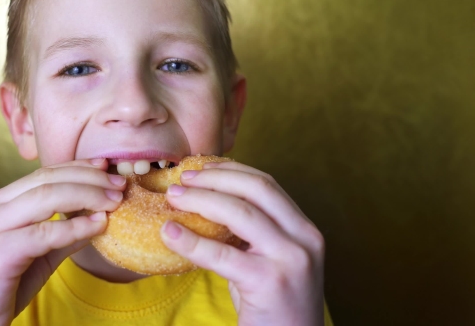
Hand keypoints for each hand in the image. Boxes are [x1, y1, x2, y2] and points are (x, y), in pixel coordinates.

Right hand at [0, 158, 124, 325]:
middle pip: (45, 180)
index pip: (40, 175)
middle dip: (87, 179)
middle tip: (118, 184)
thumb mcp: (35, 257)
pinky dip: (75, 227)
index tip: (105, 168)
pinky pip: (44, 233)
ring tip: (114, 201)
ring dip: (86, 196)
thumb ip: (61, 237)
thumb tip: (98, 219)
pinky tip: (97, 226)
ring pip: (46, 198)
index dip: (76, 168)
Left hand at [160, 161, 324, 325]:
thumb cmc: (273, 307)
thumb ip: (250, 233)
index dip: (231, 170)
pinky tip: (170, 233)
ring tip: (173, 199)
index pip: (267, 184)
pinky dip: (191, 240)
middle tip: (182, 180)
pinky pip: (222, 254)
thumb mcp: (269, 261)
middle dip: (215, 179)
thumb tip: (205, 201)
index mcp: (305, 229)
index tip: (200, 167)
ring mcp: (291, 259)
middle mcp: (305, 238)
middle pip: (256, 188)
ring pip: (240, 213)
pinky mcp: (270, 281)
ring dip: (201, 200)